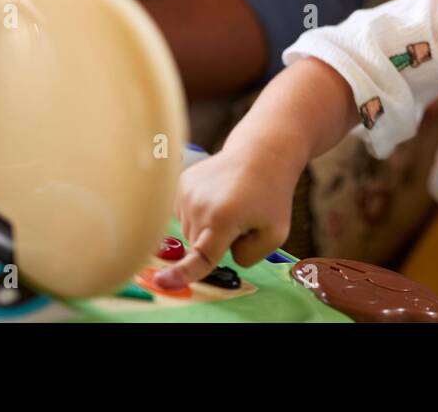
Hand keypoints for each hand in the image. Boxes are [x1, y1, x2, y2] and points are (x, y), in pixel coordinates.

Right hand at [153, 145, 298, 289]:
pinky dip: (200, 213)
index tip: (162, 283)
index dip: (182, 274)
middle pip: (199, 246)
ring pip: (191, 232)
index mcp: (224, 218)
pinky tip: (217, 197)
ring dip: (208, 227)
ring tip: (230, 203)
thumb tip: (219, 257)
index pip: (201, 256)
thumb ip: (248, 257)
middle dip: (218, 241)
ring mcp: (187, 192)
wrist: (262, 154)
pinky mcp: (181, 183)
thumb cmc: (271, 195)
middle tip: (241, 217)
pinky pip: (185, 215)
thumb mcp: (276, 233)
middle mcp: (199, 205)